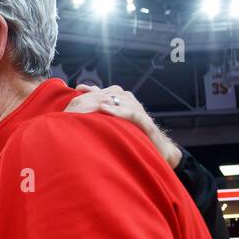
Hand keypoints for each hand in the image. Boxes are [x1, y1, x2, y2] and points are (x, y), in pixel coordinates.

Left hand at [66, 84, 180, 167]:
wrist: (159, 150)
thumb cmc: (135, 140)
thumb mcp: (116, 129)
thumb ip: (104, 122)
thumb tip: (84, 121)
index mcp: (124, 104)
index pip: (106, 93)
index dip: (93, 90)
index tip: (78, 88)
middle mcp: (131, 104)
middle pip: (112, 94)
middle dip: (97, 94)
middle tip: (81, 95)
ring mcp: (138, 112)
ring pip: (121, 101)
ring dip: (106, 100)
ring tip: (91, 102)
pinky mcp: (146, 123)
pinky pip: (132, 114)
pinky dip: (119, 111)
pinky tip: (106, 111)